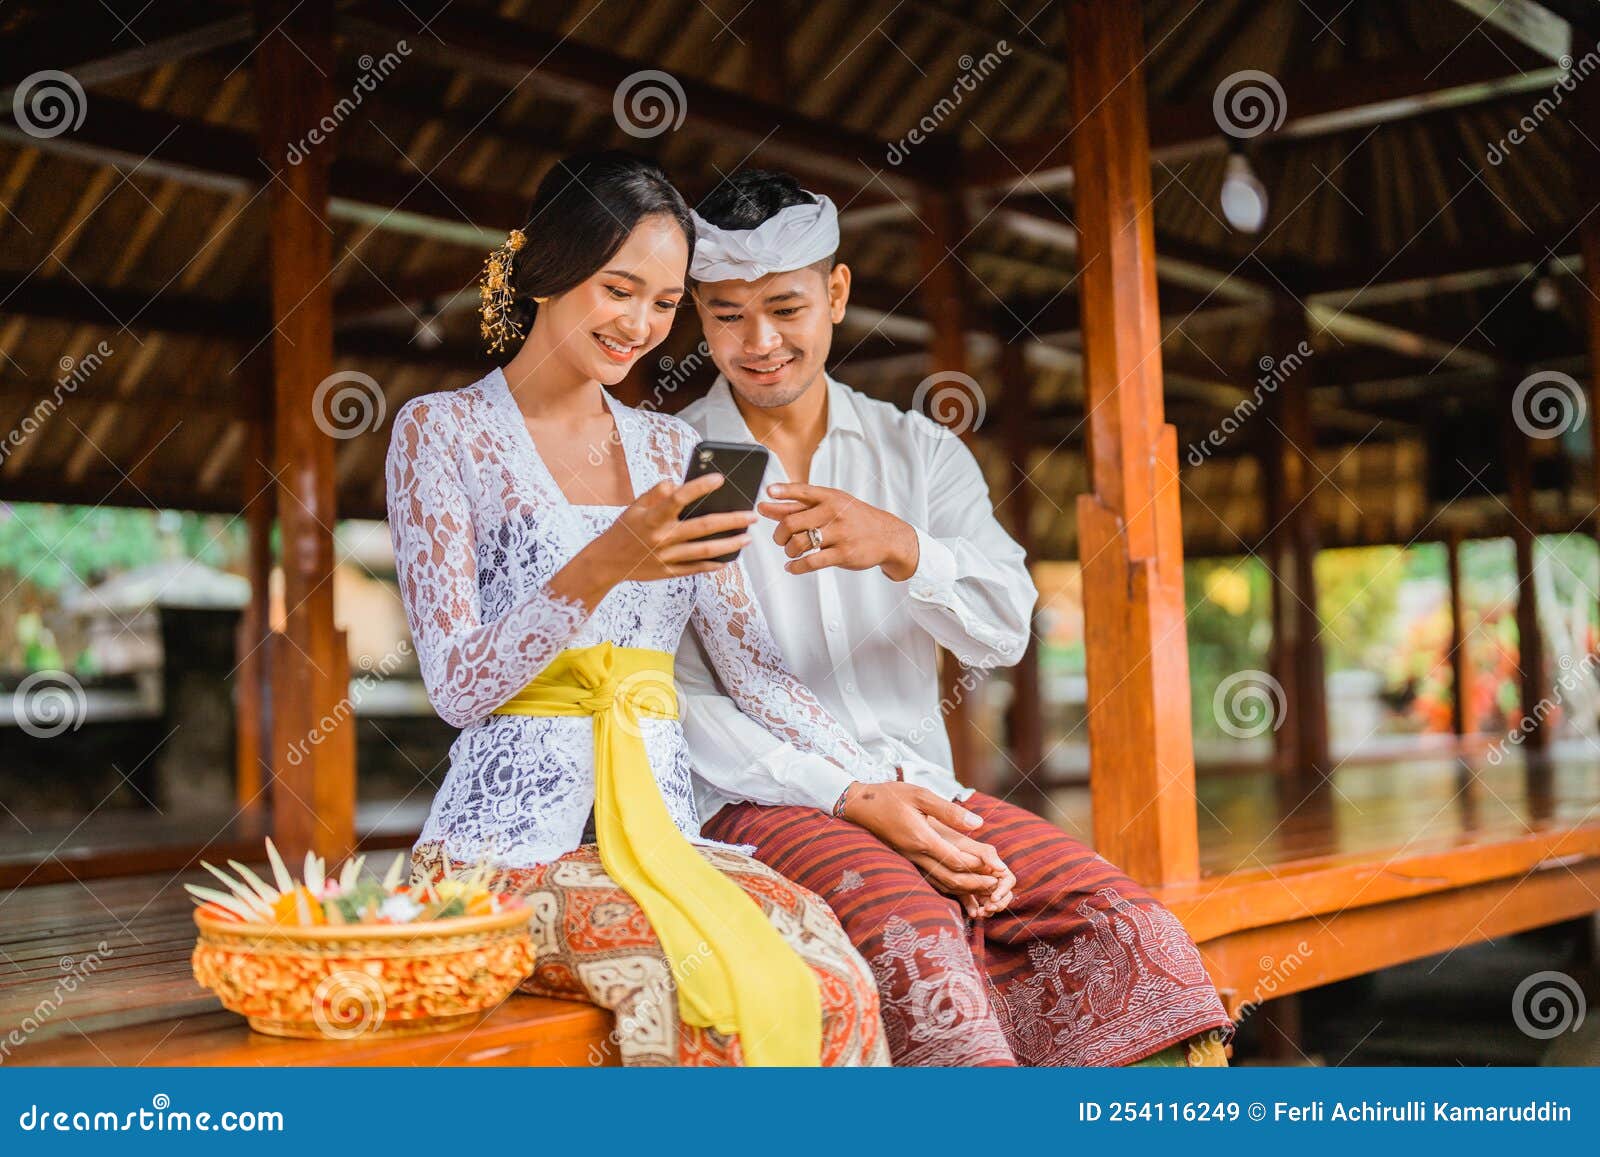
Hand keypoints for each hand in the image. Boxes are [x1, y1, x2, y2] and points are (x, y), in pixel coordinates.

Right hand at [551, 474, 756, 607]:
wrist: (606, 563)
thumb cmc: (623, 531)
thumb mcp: (634, 508)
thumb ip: (655, 495)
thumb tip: (675, 483)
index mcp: (653, 518)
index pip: (679, 499)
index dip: (700, 487)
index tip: (720, 479)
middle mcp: (662, 538)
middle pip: (704, 527)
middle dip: (731, 521)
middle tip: (751, 515)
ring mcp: (667, 557)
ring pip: (706, 550)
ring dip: (730, 544)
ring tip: (747, 538)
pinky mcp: (669, 572)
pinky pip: (697, 568)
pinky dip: (714, 564)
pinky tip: (728, 558)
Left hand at [758, 483, 919, 580]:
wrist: (887, 536)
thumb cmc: (853, 519)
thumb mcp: (831, 505)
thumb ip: (798, 506)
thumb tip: (765, 505)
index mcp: (830, 497)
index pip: (803, 491)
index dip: (783, 492)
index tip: (767, 494)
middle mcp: (834, 513)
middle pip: (792, 523)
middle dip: (779, 534)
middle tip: (780, 539)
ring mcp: (839, 534)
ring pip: (799, 543)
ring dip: (788, 551)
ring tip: (791, 552)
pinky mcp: (843, 554)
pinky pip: (811, 562)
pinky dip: (796, 567)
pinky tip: (792, 567)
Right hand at [839, 781, 1002, 909]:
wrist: (859, 805)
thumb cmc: (890, 796)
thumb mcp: (920, 795)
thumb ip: (949, 811)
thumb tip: (978, 823)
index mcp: (921, 838)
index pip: (955, 860)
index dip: (978, 866)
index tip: (996, 867)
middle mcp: (915, 854)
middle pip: (950, 878)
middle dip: (975, 884)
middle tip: (995, 885)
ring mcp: (909, 860)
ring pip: (940, 883)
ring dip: (964, 889)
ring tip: (984, 889)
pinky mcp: (907, 861)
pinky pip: (930, 879)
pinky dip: (948, 886)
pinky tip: (960, 886)